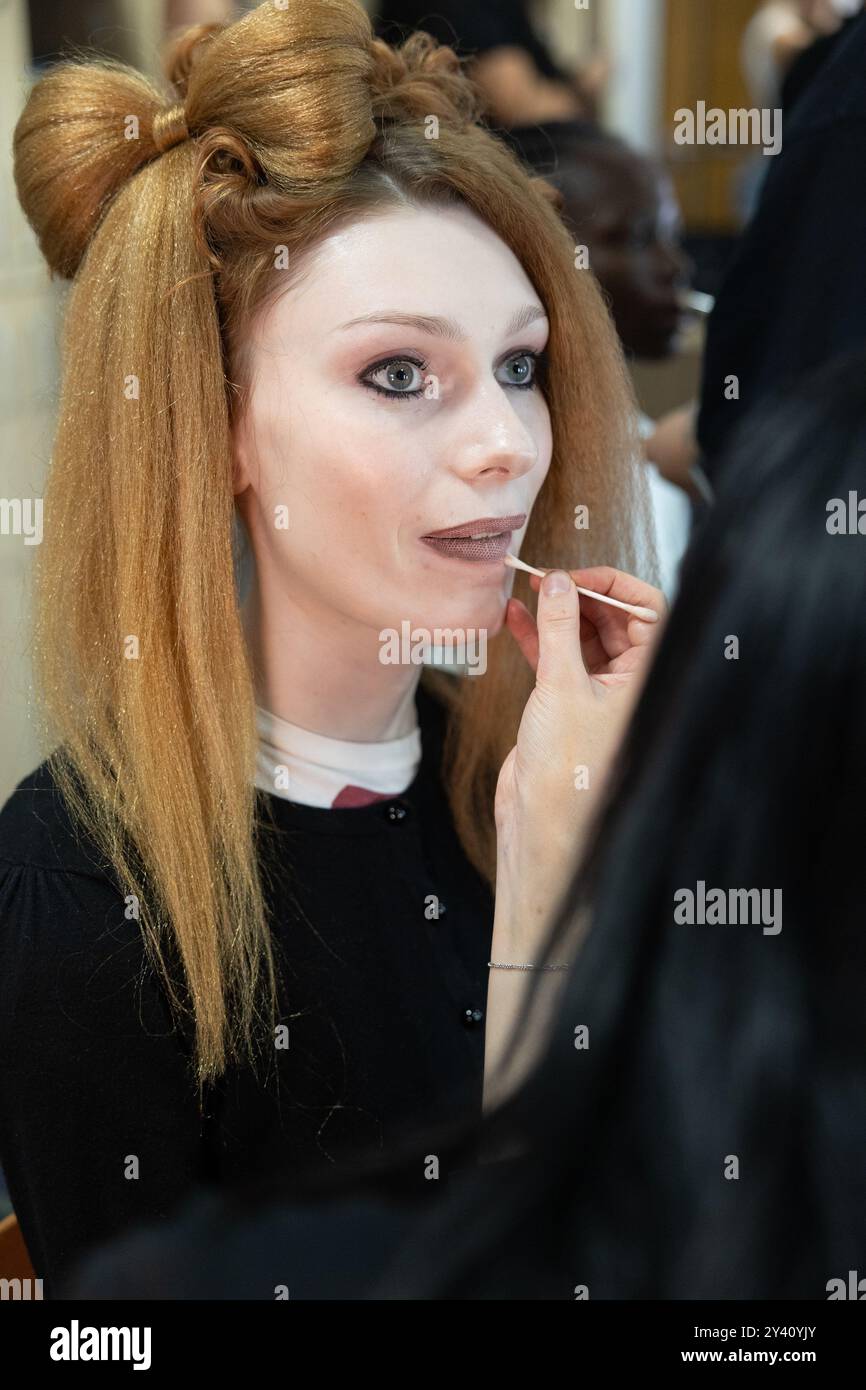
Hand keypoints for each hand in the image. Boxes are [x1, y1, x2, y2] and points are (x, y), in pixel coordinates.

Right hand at [493, 567, 664, 950]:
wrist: (539, 817)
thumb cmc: (566, 767)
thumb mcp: (561, 685)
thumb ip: (558, 628)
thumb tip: (557, 583)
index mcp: (645, 677)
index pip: (646, 611)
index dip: (613, 585)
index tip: (575, 575)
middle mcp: (627, 681)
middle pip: (612, 618)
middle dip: (578, 595)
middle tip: (546, 580)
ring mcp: (596, 689)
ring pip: (580, 634)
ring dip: (554, 612)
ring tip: (525, 591)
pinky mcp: (565, 700)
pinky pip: (555, 655)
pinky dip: (536, 635)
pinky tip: (515, 616)